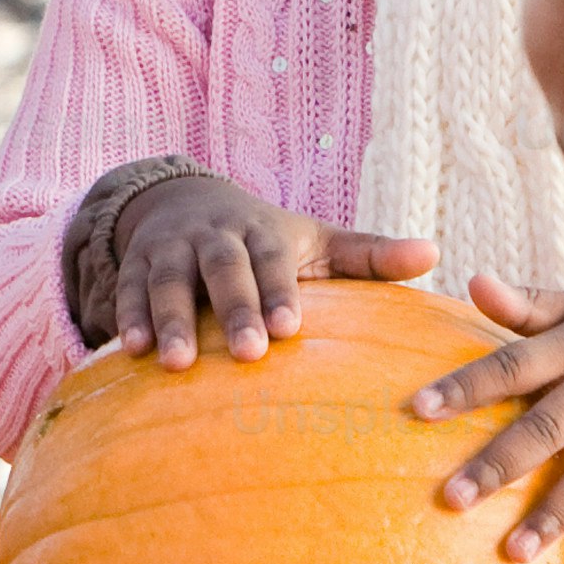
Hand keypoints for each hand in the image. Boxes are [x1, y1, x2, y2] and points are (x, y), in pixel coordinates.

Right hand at [72, 167, 434, 365]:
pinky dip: (128, 317)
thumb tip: (435, 253)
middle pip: (223, 268)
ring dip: (171, 318)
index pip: (272, 259)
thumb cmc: (266, 239)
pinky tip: (131, 351)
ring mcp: (170, 250)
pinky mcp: (134, 265)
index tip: (291, 328)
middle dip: (233, 308)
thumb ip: (371, 253)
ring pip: (168, 281)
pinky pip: (127, 291)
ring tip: (175, 363)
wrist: (182, 200)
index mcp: (262, 231)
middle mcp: (214, 236)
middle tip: (248, 354)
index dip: (279, 291)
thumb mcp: (316, 241)